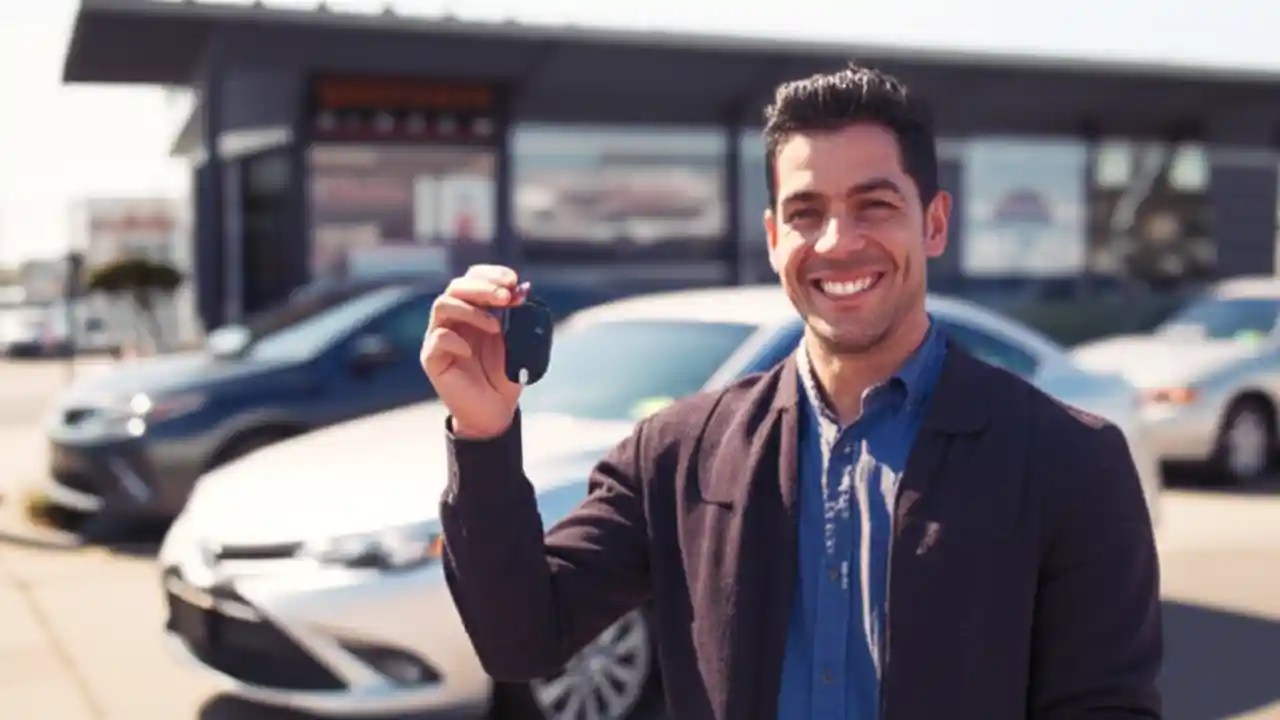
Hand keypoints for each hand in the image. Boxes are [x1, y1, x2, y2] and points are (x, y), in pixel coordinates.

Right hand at [421, 264, 527, 438]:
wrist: (496, 410)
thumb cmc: (505, 374)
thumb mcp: (519, 341)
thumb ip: (520, 317)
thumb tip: (523, 290)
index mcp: (474, 309)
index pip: (473, 277)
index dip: (491, 274)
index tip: (513, 280)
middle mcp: (454, 319)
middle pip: (456, 286)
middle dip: (483, 287)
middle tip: (506, 296)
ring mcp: (440, 337)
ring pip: (442, 305)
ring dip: (471, 309)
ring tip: (495, 327)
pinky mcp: (432, 358)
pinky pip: (437, 339)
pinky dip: (454, 340)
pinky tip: (469, 351)